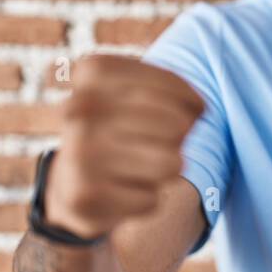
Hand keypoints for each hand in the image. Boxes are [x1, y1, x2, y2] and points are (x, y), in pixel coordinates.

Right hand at [44, 54, 204, 239]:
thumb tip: (201, 108)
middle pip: (177, 125)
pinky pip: (151, 199)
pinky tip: (120, 190)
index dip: (191, 100)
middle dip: (176, 138)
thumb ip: (174, 91)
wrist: (71, 181)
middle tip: (152, 143)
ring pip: (171, 164)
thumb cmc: (119, 128)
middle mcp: (80, 109)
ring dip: (164, 169)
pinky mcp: (84, 195)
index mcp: (93, 72)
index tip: (191, 108)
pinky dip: (144, 199)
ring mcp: (79, 152)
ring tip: (137, 165)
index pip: (172, 84)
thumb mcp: (138, 94)